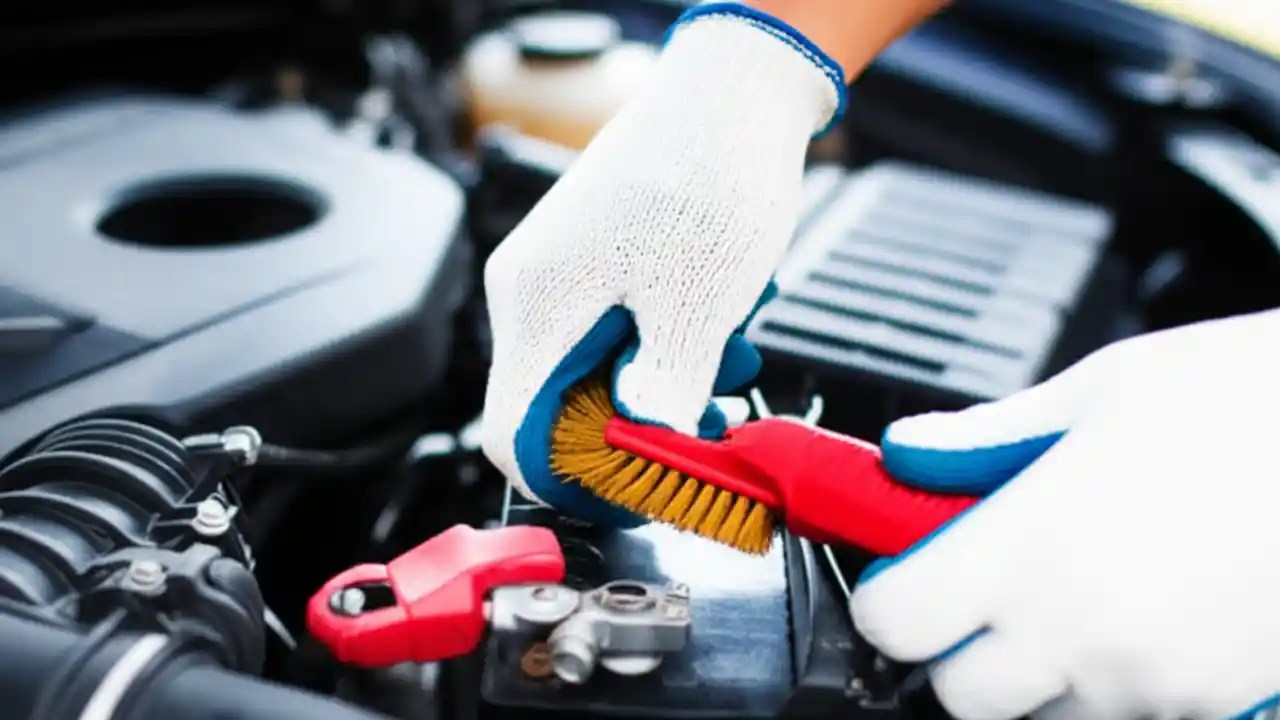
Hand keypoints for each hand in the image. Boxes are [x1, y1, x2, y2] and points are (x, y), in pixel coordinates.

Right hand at [480, 5, 846, 524]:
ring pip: (593, 373)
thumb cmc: (711, 171)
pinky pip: (613, 334)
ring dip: (660, 386)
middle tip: (706, 417)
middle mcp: (533, 293)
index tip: (636, 486)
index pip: (511, 436)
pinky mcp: (595, 263)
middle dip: (633, 428)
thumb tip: (650, 452)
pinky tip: (715, 328)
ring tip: (727, 361)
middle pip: (557, 409)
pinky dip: (664, 347)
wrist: (734, 86)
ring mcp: (561, 275)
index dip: (571, 479)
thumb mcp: (700, 300)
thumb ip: (666, 389)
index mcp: (536, 306)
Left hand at [851, 309, 1279, 719]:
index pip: (895, 622)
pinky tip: (1144, 614)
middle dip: (957, 645)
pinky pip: (1129, 719)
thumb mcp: (1096, 394)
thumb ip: (984, 440)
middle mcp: (1082, 633)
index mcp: (1031, 549)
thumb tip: (909, 455)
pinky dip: (1114, 685)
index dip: (889, 594)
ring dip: (1038, 671)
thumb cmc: (1243, 401)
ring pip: (1044, 717)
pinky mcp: (1217, 707)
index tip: (908, 565)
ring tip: (1081, 589)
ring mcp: (1154, 684)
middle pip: (959, 693)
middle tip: (987, 583)